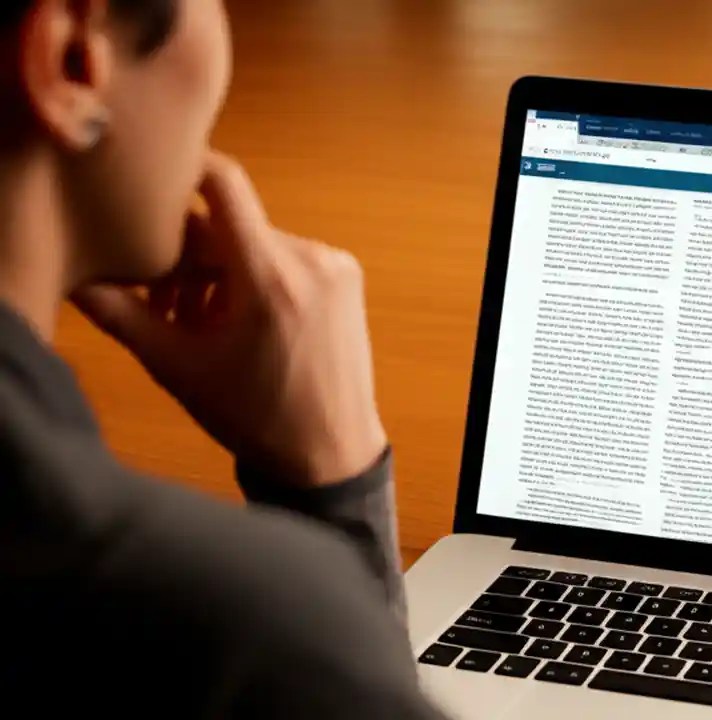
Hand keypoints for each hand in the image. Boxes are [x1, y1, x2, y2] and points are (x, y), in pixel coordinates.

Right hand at [74, 153, 387, 486]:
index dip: (180, 172)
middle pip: (232, 224)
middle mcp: (311, 258)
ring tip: (201, 323)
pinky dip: (257, 278)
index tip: (149, 192)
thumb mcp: (176, 366)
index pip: (223, 182)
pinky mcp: (347, 277)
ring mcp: (336, 265)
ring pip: (258, 242)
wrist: (330, 453)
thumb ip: (120, 312)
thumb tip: (78, 276)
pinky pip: (288, 258)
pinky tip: (240, 322)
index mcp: (271, 276)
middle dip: (190, 256)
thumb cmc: (253, 416)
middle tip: (163, 303)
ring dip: (221, 271)